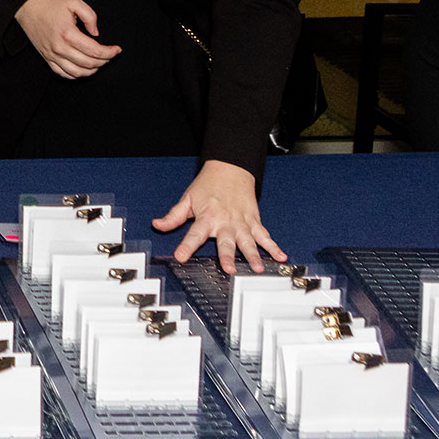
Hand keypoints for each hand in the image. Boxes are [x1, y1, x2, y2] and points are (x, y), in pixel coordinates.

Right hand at [14, 0, 120, 77]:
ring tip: (99, 63)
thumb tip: (96, 33)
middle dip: (104, 61)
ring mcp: (52, 55)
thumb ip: (90, 16)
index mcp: (68, 33)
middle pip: (88, 63)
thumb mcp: (74, 2)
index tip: (116, 50)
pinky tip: (84, 69)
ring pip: (77, 73)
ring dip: (92, 70)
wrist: (28, 7)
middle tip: (110, 55)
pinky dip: (76, 75)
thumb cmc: (51, 4)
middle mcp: (60, 48)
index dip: (109, 52)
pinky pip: (64, 74)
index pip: (95, 51)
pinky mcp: (47, 58)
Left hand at [154, 159, 285, 273]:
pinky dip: (274, 247)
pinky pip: (265, 236)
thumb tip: (158, 225)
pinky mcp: (254, 221)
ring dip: (253, 255)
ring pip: (248, 241)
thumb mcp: (187, 199)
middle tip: (229, 269)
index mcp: (207, 217)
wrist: (231, 169)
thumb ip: (174, 216)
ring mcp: (242, 222)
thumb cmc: (208, 185)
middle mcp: (225, 221)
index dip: (186, 246)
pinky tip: (281, 256)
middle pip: (226, 242)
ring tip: (258, 268)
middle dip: (227, 256)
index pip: (194, 234)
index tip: (181, 256)